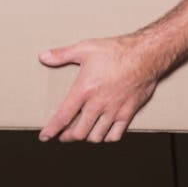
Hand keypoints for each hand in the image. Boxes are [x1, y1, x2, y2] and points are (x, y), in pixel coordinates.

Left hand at [38, 35, 157, 143]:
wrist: (144, 55)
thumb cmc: (115, 50)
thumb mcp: (85, 48)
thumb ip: (62, 54)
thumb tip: (43, 57)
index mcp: (84, 90)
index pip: (63, 116)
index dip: (51, 129)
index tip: (44, 136)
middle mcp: (98, 104)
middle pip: (78, 132)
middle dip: (68, 136)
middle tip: (63, 135)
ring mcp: (113, 111)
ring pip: (96, 136)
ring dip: (86, 137)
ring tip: (81, 133)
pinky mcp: (127, 113)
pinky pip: (115, 135)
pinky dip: (106, 137)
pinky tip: (103, 132)